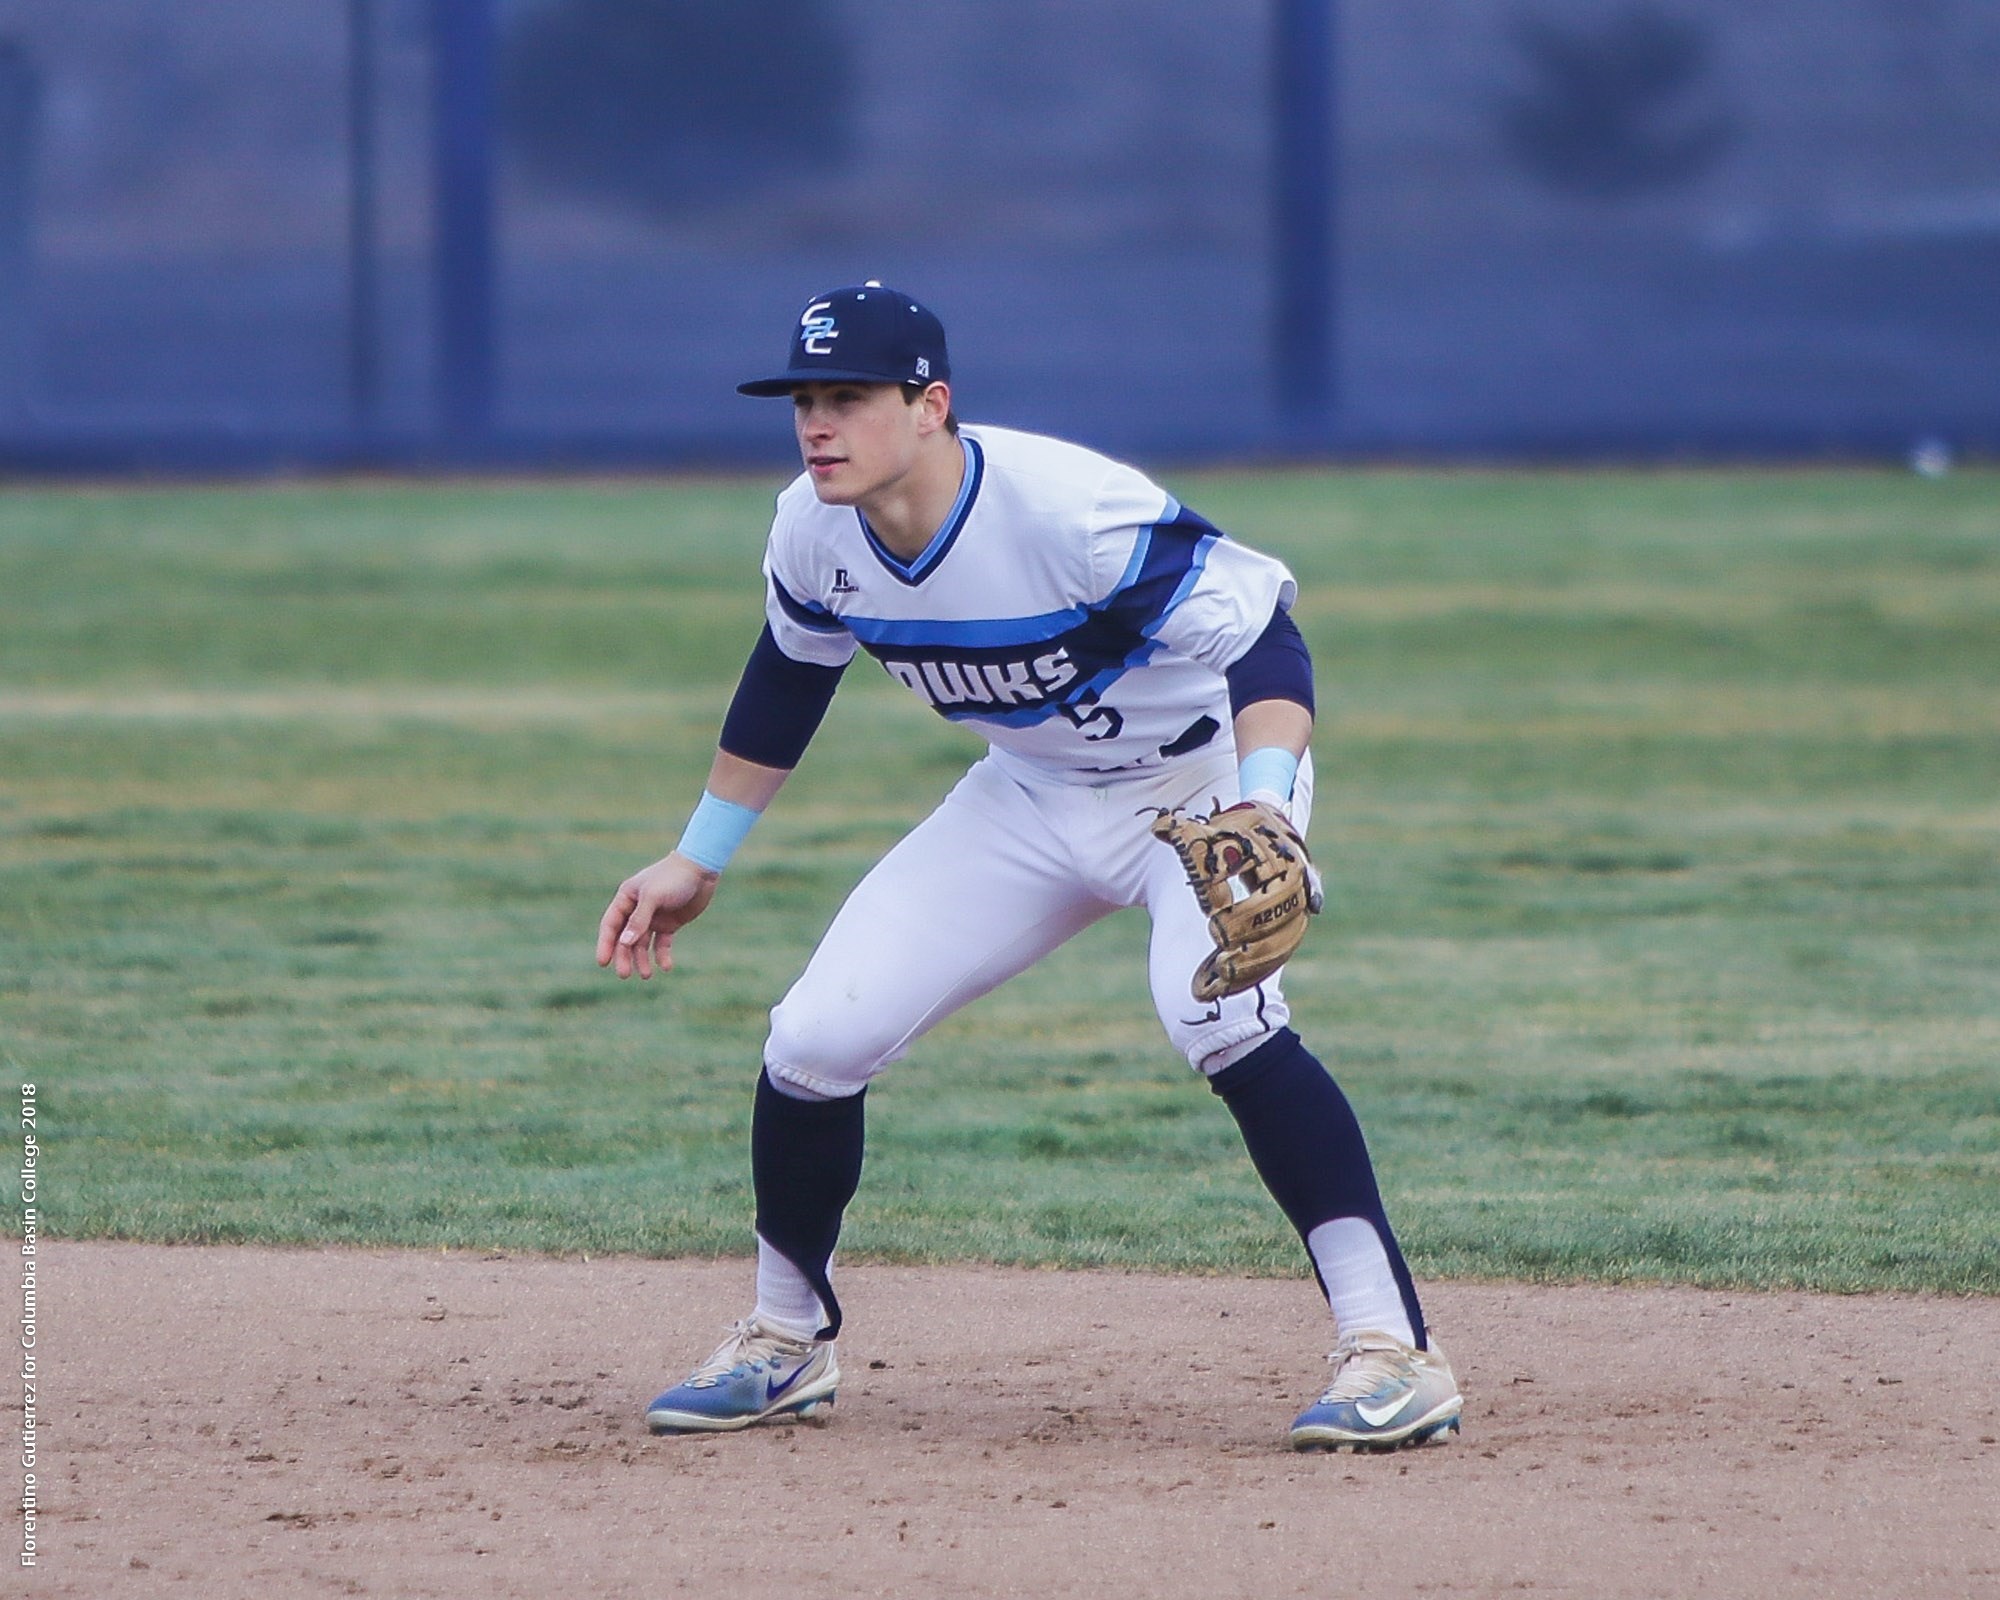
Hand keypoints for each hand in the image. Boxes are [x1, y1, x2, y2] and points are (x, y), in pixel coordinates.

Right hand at [595, 853, 719, 978]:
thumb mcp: (653, 897)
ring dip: (642, 960)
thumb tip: (624, 943)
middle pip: (625, 938)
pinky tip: (666, 967)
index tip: (603, 963)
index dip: (606, 944)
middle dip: (624, 956)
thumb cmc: (673, 878)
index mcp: (627, 898)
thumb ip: (639, 920)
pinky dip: (662, 955)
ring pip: (642, 944)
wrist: (701, 870)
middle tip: (624, 975)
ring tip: (646, 976)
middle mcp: (637, 909)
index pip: (611, 924)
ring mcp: (653, 918)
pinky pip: (662, 943)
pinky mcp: (670, 924)